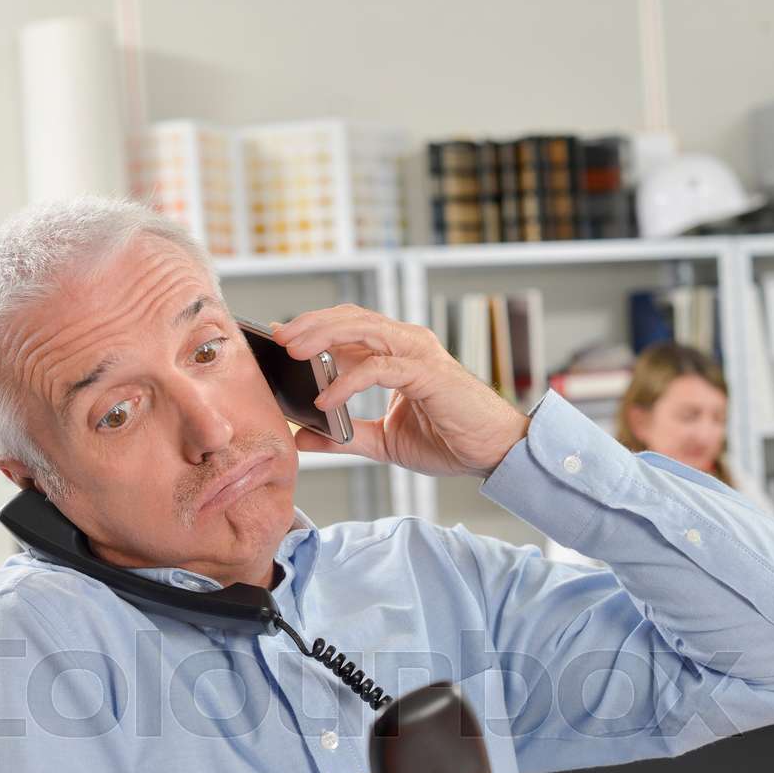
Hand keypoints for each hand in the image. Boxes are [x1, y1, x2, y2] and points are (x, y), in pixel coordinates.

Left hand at [270, 304, 530, 479]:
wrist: (494, 453)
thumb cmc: (449, 441)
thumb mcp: (383, 441)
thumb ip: (344, 436)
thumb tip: (301, 438)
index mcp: (397, 352)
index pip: (348, 327)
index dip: (312, 328)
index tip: (279, 340)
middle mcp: (407, 344)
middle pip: (350, 319)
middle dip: (310, 324)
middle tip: (278, 338)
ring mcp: (419, 354)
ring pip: (362, 330)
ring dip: (323, 338)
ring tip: (293, 354)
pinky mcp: (427, 373)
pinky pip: (378, 369)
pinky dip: (347, 381)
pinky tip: (325, 398)